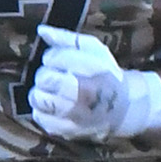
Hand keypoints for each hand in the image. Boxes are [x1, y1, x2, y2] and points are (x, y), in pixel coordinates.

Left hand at [26, 25, 160, 139]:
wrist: (123, 109)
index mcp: (92, 70)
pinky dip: (42, 109)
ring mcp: (73, 115)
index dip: (52, 57)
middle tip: (54, 77)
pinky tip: (53, 106)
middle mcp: (83, 94)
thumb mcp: (94, 49)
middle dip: (46, 75)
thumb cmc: (106, 74)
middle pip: (44, 78)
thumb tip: (41, 31)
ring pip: (37, 98)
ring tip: (52, 91)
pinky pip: (38, 116)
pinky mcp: (64, 130)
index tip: (60, 61)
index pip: (53, 58)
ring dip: (41, 92)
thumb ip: (67, 38)